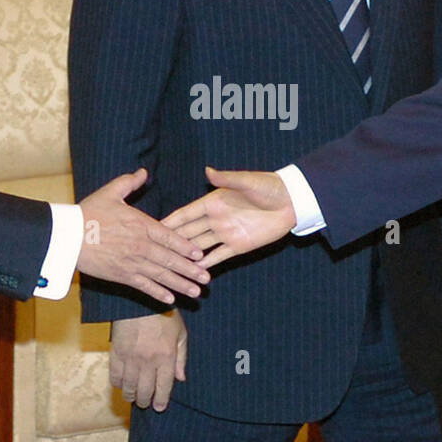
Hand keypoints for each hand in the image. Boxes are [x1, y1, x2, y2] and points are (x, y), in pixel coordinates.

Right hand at [77, 168, 209, 304]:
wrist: (67, 237)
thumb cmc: (88, 213)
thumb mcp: (110, 192)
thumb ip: (129, 182)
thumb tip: (143, 172)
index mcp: (141, 225)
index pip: (170, 237)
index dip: (186, 247)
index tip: (200, 254)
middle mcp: (140, 246)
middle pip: (170, 260)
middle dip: (190, 270)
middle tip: (206, 278)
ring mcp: (132, 263)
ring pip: (161, 276)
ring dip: (180, 284)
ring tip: (196, 292)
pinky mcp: (121, 275)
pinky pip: (143, 286)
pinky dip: (157, 293)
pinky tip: (170, 300)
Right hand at [110, 311, 186, 410]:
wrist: (140, 300)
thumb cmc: (164, 314)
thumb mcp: (181, 333)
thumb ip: (181, 357)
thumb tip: (181, 378)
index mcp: (166, 357)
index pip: (164, 387)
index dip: (161, 400)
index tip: (159, 407)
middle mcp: (148, 361)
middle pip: (145, 390)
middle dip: (145, 401)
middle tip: (145, 403)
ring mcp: (131, 358)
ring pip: (129, 386)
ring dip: (131, 396)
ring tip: (133, 398)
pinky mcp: (116, 352)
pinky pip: (115, 375)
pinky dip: (117, 383)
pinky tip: (121, 384)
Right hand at [163, 166, 296, 268]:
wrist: (290, 202)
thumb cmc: (269, 187)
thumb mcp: (247, 181)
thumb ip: (227, 178)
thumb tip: (208, 170)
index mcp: (213, 201)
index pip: (186, 213)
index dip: (170, 221)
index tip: (151, 228)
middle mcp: (215, 218)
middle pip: (188, 232)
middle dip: (171, 241)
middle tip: (151, 252)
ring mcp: (225, 233)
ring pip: (200, 246)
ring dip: (186, 256)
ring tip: (168, 266)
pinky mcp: (237, 246)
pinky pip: (218, 256)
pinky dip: (206, 264)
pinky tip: (193, 271)